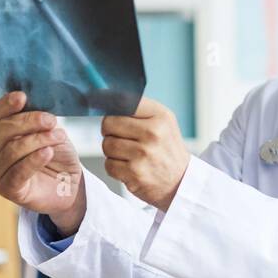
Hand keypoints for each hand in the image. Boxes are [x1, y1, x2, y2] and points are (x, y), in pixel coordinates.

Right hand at [0, 91, 85, 234]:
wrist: (70, 186)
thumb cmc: (60, 157)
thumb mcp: (54, 133)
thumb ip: (42, 121)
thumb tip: (38, 103)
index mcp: (5, 133)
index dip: (5, 105)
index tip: (21, 97)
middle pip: (4, 130)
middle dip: (29, 122)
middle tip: (51, 121)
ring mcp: (1, 170)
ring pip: (12, 150)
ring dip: (38, 140)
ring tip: (58, 137)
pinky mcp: (8, 188)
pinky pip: (16, 172)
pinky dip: (33, 160)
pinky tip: (47, 153)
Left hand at [100, 97, 190, 212]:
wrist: (181, 181)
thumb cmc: (165, 148)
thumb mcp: (161, 122)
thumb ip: (136, 109)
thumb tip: (101, 96)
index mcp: (161, 116)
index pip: (122, 101)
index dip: (106, 103)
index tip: (97, 100)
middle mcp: (154, 133)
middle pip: (108, 123)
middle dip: (110, 131)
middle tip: (123, 137)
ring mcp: (144, 154)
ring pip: (107, 145)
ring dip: (113, 151)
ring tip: (130, 155)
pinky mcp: (135, 174)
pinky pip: (109, 165)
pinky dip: (116, 168)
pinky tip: (130, 167)